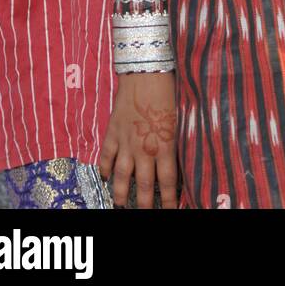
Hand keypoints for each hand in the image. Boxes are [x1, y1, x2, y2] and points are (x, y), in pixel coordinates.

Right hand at [100, 72, 177, 208]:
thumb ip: (175, 142)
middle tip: (146, 213)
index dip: (169, 200)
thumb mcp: (179, 119)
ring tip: (121, 204)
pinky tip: (106, 177)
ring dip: (122, 194)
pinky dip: (105, 169)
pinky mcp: (112, 133)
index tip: (172, 209)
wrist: (145, 72)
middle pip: (144, 186)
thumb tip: (178, 160)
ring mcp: (125, 143)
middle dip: (146, 205)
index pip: (167, 182)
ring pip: (122, 177)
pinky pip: (106, 156)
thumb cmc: (168, 91)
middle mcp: (144, 149)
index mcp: (164, 146)